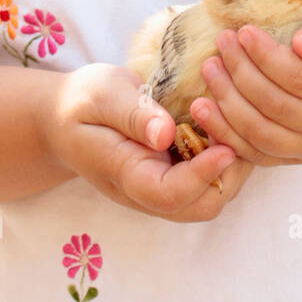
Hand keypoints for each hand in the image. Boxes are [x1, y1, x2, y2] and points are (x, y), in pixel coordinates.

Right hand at [37, 63, 253, 222]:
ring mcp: (164, 186)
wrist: (65, 119)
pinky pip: (212, 179)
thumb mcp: (101, 96)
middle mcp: (148, 192)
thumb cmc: (82, 103)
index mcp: (125, 175)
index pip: (168, 194)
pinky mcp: (177, 175)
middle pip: (201, 205)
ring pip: (213, 195)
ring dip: (233, 165)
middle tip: (236, 127)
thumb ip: (131, 114)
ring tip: (233, 121)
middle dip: (229, 173)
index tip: (226, 147)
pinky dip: (228, 156)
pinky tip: (226, 123)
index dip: (202, 175)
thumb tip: (165, 133)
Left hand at [189, 4, 301, 166]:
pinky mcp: (300, 159)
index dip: (268, 57)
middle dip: (242, 74)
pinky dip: (227, 135)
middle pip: (279, 108)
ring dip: (228, 104)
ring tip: (210, 69)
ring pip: (264, 136)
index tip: (244, 31)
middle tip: (222, 42)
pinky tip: (205, 110)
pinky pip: (258, 155)